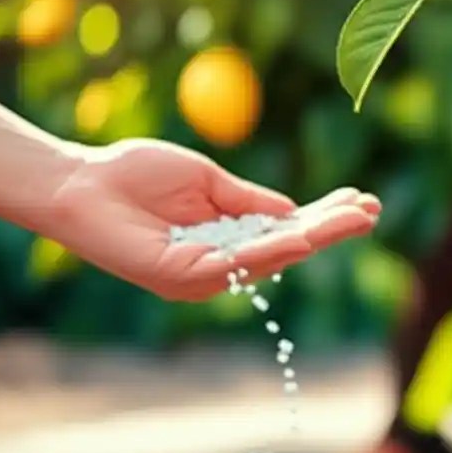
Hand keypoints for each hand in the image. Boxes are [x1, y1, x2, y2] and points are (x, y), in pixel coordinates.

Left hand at [46, 139, 379, 300]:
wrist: (79, 183)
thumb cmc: (134, 175)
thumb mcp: (207, 181)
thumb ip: (248, 200)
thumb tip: (294, 210)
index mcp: (226, 240)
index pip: (286, 231)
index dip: (325, 217)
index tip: (361, 199)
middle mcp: (219, 265)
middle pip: (288, 248)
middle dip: (333, 229)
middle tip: (373, 210)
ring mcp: (202, 276)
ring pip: (271, 256)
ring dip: (316, 237)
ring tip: (356, 217)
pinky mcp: (181, 277)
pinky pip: (237, 263)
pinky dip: (273, 247)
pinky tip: (304, 232)